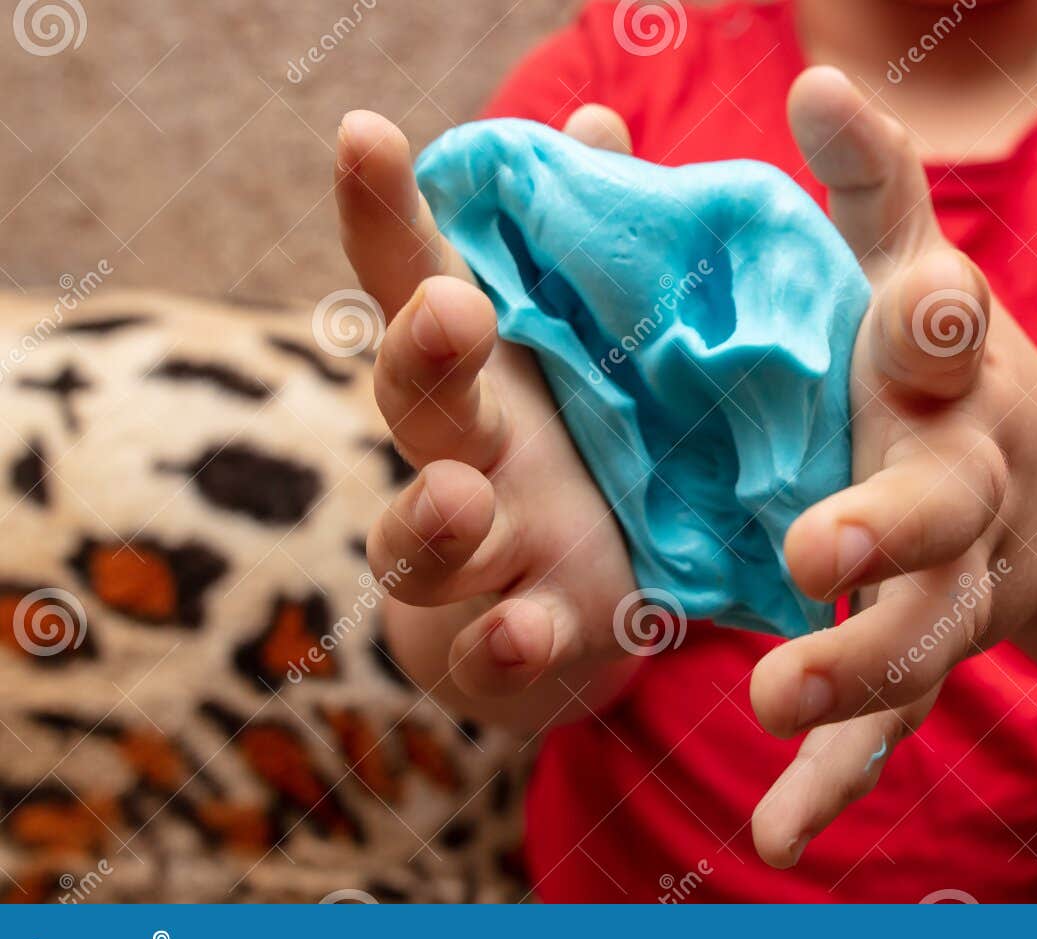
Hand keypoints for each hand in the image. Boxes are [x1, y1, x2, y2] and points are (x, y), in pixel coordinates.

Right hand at [337, 106, 640, 708]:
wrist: (579, 620)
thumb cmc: (584, 455)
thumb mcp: (602, 356)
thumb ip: (589, 253)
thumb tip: (597, 121)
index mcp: (481, 372)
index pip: (416, 281)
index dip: (382, 214)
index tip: (364, 132)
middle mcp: (462, 453)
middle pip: (414, 402)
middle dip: (424, 357)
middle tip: (452, 313)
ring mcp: (478, 555)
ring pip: (425, 537)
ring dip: (436, 521)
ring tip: (463, 499)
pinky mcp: (510, 641)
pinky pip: (489, 649)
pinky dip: (499, 646)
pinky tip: (518, 632)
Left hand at [747, 68, 1036, 866]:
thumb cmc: (944, 371)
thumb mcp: (917, 275)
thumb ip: (872, 192)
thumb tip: (817, 78)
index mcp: (947, 375)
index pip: (948, 331)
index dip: (938, 314)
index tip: (921, 307)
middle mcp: (966, 479)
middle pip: (937, 507)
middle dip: (887, 528)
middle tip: (819, 552)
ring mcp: (957, 581)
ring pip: (919, 633)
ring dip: (854, 669)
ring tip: (780, 698)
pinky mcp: (932, 652)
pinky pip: (888, 725)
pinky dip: (835, 779)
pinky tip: (781, 839)